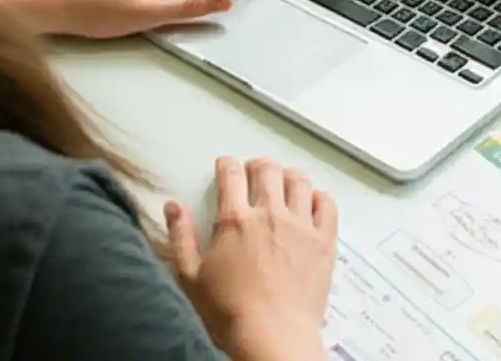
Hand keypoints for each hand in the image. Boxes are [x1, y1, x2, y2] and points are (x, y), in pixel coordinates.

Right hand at [165, 158, 337, 360]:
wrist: (272, 335)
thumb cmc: (228, 311)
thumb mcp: (190, 276)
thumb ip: (180, 236)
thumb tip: (173, 206)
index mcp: (235, 220)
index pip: (231, 175)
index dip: (227, 165)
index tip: (226, 166)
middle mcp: (270, 214)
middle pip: (268, 170)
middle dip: (259, 165)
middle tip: (255, 171)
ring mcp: (301, 225)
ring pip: (300, 181)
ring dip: (289, 176)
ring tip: (284, 182)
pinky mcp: (325, 241)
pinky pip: (328, 204)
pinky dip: (319, 197)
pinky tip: (312, 201)